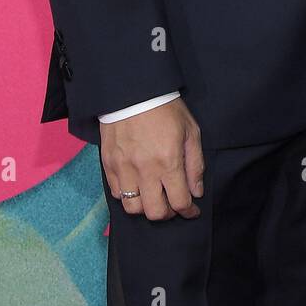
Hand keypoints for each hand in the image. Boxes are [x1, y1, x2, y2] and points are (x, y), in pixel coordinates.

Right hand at [100, 97, 203, 220]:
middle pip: (155, 212)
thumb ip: (195, 164)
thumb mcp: (190, 132)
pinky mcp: (109, 165)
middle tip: (173, 203)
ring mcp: (124, 169)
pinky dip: (128, 195)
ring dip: (146, 207)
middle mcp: (145, 170)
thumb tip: (196, 192)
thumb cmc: (166, 110)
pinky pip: (116, 194)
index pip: (179, 202)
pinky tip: (138, 185)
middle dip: (168, 213)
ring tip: (154, 196)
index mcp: (168, 161)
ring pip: (133, 208)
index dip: (188, 211)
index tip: (192, 211)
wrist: (133, 92)